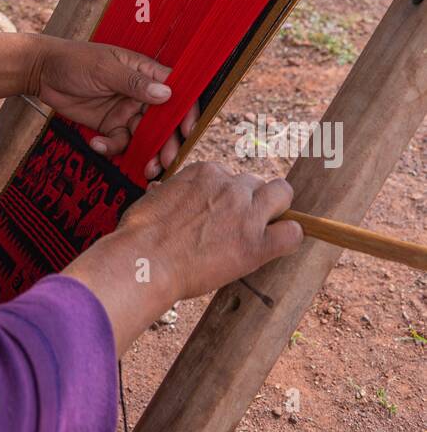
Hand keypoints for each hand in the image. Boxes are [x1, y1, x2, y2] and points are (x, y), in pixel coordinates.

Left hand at [26, 35, 198, 165]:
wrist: (42, 72)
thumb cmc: (75, 60)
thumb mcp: (104, 69)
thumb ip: (133, 83)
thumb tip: (166, 94)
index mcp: (144, 73)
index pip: (175, 90)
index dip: (185, 110)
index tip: (188, 130)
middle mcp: (139, 94)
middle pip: (163, 120)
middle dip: (168, 141)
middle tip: (167, 161)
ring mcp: (124, 110)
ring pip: (144, 135)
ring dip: (146, 152)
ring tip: (146, 168)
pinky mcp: (109, 125)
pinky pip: (119, 141)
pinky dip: (111, 147)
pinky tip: (96, 143)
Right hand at [65, 160, 302, 354]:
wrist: (143, 260)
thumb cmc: (139, 234)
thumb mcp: (155, 198)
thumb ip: (171, 191)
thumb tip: (163, 191)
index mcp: (205, 171)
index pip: (229, 177)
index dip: (226, 198)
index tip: (217, 215)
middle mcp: (229, 185)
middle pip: (256, 183)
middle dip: (250, 201)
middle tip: (237, 225)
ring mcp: (245, 213)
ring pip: (282, 195)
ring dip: (274, 211)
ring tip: (259, 232)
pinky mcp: (256, 244)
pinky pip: (292, 233)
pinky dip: (289, 237)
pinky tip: (276, 245)